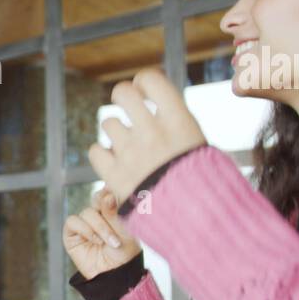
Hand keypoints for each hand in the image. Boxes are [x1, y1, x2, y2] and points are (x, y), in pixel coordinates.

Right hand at [65, 187, 141, 278]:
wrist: (114, 276)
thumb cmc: (124, 255)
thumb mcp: (124, 231)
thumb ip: (114, 212)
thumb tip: (106, 193)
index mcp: (113, 212)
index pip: (108, 193)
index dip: (110, 191)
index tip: (115, 190)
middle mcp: (98, 215)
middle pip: (96, 198)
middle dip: (105, 207)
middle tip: (114, 216)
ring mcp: (84, 224)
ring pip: (87, 212)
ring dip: (100, 227)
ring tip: (111, 242)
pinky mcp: (71, 234)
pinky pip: (73, 221)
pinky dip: (85, 230)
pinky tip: (96, 241)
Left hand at [87, 68, 207, 202]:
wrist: (195, 220)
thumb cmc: (203, 182)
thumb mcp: (200, 145)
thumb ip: (177, 123)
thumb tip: (160, 104)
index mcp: (178, 121)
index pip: (151, 79)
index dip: (144, 82)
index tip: (145, 93)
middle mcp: (152, 132)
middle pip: (122, 93)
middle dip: (123, 97)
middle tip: (128, 108)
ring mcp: (131, 153)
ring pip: (108, 123)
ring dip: (116, 132)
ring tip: (129, 145)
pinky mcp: (114, 175)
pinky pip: (95, 151)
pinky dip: (103, 155)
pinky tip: (115, 161)